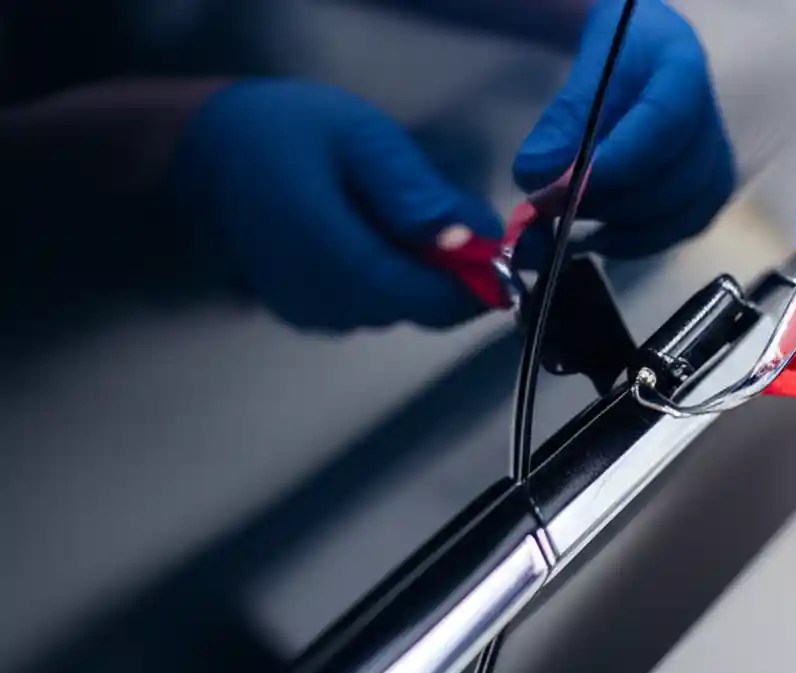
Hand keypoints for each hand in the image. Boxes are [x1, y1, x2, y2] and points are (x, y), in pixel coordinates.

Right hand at [170, 80, 502, 330]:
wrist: (199, 152)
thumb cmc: (281, 133)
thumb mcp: (360, 139)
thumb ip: (415, 193)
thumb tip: (468, 239)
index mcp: (341, 264)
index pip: (433, 302)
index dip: (476, 281)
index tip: (494, 241)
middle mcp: (328, 305)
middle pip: (420, 308)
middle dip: (447, 268)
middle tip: (441, 207)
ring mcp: (312, 315)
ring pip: (396, 307)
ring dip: (414, 269)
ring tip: (391, 209)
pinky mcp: (302, 312)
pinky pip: (367, 303)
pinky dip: (384, 273)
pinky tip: (364, 229)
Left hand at [514, 0, 733, 257]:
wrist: (646, 55)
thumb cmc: (617, 55)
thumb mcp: (583, 72)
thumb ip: (562, 122)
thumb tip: (536, 178)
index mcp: (684, 71)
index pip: (663, 124)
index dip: (617, 164)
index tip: (565, 188)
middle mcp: (712, 121)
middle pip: (671, 180)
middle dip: (607, 200)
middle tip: (552, 202)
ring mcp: (716, 161)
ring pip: (678, 214)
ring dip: (619, 225)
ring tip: (573, 212)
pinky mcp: (708, 193)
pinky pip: (680, 229)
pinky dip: (636, 241)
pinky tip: (599, 236)